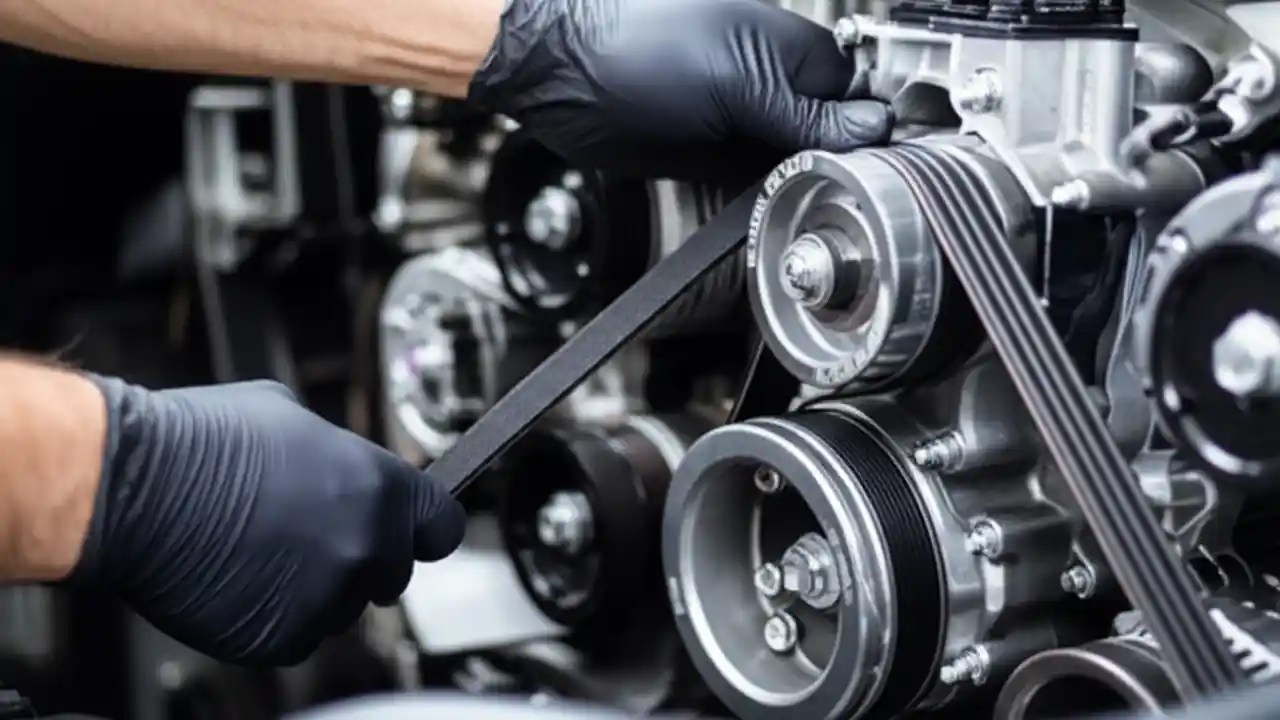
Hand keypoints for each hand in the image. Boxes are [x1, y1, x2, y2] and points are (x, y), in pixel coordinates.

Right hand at [70, 378, 464, 664]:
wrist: (131, 488)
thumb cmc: (200, 443)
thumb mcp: (289, 413)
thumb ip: (338, 452)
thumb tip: (344, 464)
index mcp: (380, 487)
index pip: (441, 526)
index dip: (423, 528)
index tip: (412, 531)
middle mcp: (365, 546)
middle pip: (392, 570)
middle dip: (361, 556)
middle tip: (308, 535)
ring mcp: (327, 597)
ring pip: (343, 604)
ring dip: (317, 586)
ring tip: (260, 549)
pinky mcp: (283, 638)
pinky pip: (297, 633)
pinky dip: (275, 615)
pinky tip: (240, 578)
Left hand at [468, 0, 892, 178]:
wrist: (558, 70)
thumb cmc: (636, 49)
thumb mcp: (738, 84)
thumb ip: (805, 114)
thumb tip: (870, 129)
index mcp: (790, 51)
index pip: (855, 97)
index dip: (864, 133)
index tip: (869, 167)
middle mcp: (769, 83)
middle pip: (827, 134)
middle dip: (830, 161)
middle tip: (828, 188)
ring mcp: (739, 118)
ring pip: (791, 160)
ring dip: (795, 182)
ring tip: (794, 196)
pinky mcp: (709, 151)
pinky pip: (752, 178)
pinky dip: (759, 194)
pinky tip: (760, 202)